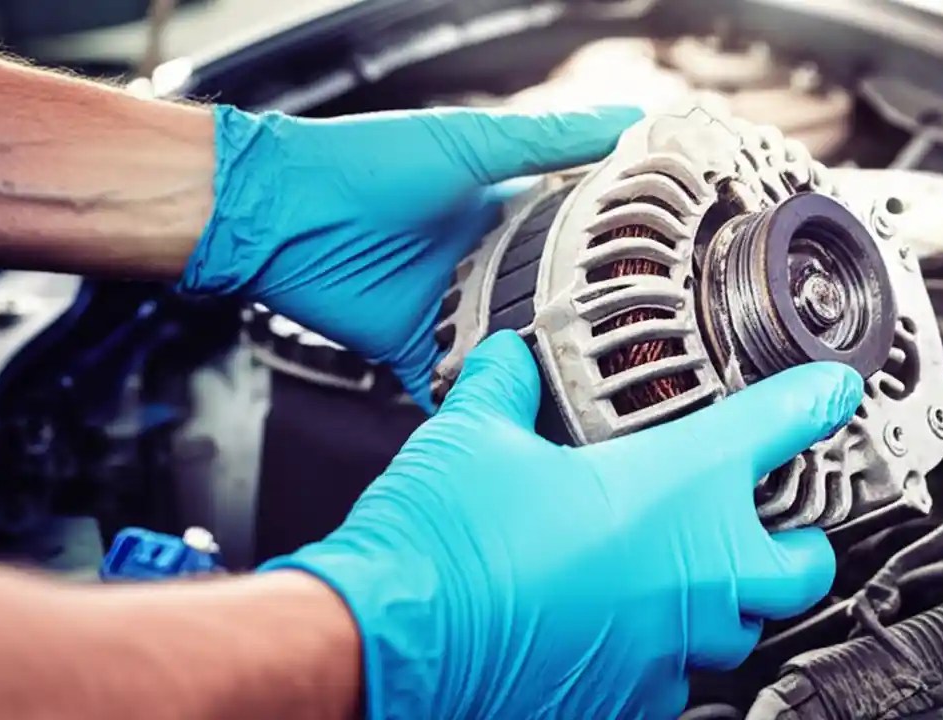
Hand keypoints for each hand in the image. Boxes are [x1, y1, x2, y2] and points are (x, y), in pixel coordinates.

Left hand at [180, 105, 641, 407]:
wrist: (281, 212)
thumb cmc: (365, 166)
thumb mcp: (471, 144)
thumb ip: (549, 140)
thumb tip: (626, 120)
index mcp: (501, 215)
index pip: (573, 240)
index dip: (614, 257)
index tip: (661, 277)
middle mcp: (481, 267)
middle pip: (546, 307)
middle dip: (582, 331)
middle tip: (634, 354)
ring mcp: (451, 312)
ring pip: (510, 354)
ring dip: (538, 373)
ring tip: (589, 396)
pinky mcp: (416, 350)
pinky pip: (455, 389)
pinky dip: (478, 407)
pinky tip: (515, 422)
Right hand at [262, 331, 862, 718]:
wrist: (394, 642)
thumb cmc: (443, 543)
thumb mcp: (472, 436)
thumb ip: (505, 389)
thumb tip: (508, 361)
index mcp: (672, 489)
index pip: (774, 429)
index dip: (813, 402)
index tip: (831, 395)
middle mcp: (692, 577)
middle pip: (802, 565)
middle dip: (797, 541)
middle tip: (767, 520)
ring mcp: (668, 649)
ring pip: (736, 628)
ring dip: (720, 596)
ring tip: (674, 569)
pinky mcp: (630, 702)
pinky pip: (672, 675)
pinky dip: (657, 647)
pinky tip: (613, 622)